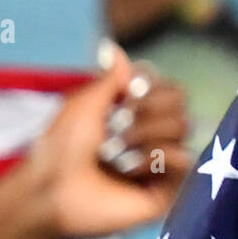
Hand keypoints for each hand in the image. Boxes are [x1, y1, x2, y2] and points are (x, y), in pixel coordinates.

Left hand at [20, 41, 191, 238]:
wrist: (51, 192)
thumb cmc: (61, 148)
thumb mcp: (85, 103)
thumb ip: (109, 77)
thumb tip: (111, 46)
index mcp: (136, 115)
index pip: (170, 88)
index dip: (151, 87)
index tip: (126, 94)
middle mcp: (153, 136)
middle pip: (181, 103)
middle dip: (149, 109)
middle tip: (117, 124)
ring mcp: (161, 163)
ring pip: (183, 127)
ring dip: (147, 133)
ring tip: (117, 152)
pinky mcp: (167, 189)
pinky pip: (185, 159)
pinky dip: (156, 157)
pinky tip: (130, 169)